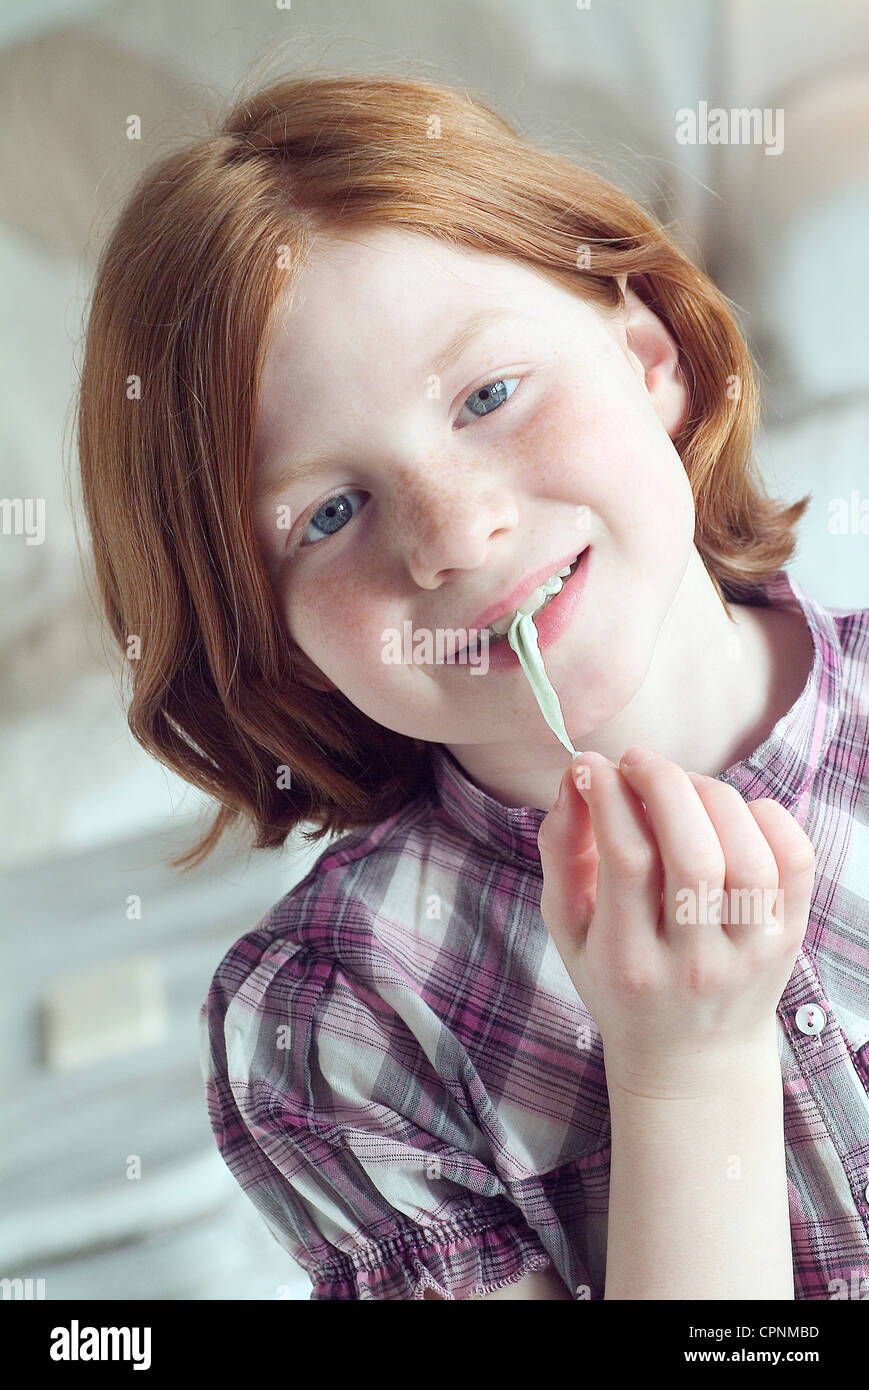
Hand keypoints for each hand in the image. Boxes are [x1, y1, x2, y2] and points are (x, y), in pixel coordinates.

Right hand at [536, 747, 814, 1096]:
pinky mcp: (790, 937)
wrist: (692, 1060)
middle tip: (636, 761)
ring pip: (747, 854)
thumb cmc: (619, 980)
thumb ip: (560, 852)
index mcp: (628, 962)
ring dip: (711, 795)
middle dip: (662, 784)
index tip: (590, 767)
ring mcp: (750, 953)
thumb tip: (577, 777)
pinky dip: (766, 816)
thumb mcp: (569, 929)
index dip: (607, 795)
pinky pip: (795, 860)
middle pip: (693, 852)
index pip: (626, 859)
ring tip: (681, 786)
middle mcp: (694, 963)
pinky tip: (730, 813)